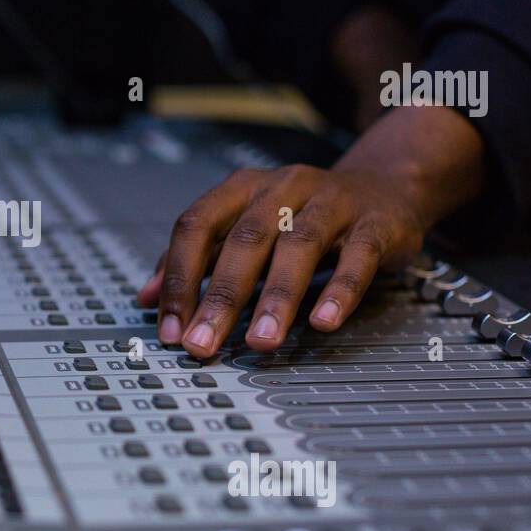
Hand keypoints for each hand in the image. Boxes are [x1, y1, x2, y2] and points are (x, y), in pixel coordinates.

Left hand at [137, 104, 485, 356]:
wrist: (384, 186)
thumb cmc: (301, 215)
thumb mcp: (244, 225)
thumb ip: (197, 260)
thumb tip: (146, 299)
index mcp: (241, 188)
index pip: (196, 226)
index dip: (178, 278)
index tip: (170, 329)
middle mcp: (282, 187)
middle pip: (244, 241)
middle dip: (220, 298)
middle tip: (203, 344)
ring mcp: (332, 201)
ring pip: (299, 246)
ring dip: (276, 297)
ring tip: (261, 342)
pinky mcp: (376, 223)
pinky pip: (358, 256)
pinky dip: (340, 290)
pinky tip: (323, 322)